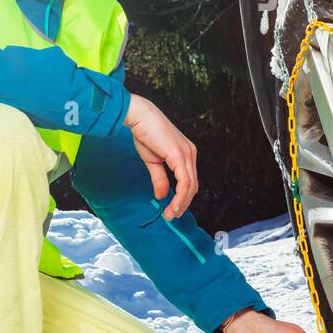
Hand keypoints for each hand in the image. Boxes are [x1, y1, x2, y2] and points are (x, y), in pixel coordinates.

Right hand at [124, 93, 197, 218]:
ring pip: (190, 186)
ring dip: (181, 203)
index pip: (190, 181)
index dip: (183, 198)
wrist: (139, 116)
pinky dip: (180, 196)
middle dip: (183, 204)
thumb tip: (162, 195)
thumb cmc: (145, 133)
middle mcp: (190, 153)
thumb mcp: (153, 161)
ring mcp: (187, 154)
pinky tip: (172, 205)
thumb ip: (160, 178)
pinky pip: (185, 181)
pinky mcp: (180, 155)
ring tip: (171, 214)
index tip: (173, 210)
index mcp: (186, 153)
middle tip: (172, 216)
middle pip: (193, 186)